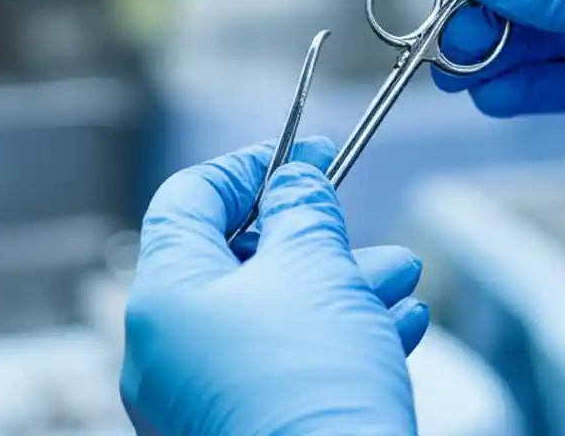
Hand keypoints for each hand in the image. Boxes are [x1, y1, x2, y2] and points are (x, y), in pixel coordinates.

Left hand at [121, 138, 428, 435]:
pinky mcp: (240, 435)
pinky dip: (336, 341)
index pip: (187, 199)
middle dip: (313, 236)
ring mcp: (198, 402)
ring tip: (401, 276)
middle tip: (358, 223)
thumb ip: (303, 209)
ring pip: (270, 319)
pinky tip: (398, 326)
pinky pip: (282, 371)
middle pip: (235, 263)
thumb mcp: (316, 269)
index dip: (248, 166)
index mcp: (163, 298)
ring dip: (339, 287)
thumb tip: (297, 181)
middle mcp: (165, 353)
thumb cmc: (313, 386)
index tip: (304, 156)